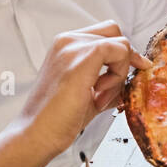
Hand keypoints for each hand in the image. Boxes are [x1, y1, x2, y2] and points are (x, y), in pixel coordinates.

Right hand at [12, 21, 151, 157]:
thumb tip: (127, 84)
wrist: (36, 134)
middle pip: (114, 32)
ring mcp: (73, 47)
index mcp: (65, 46)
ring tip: (100, 97)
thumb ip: (106, 82)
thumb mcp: (87, 94)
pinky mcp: (82, 58)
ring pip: (120, 43)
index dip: (121, 52)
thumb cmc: (56, 119)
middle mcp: (67, 41)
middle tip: (118, 85)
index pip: (104, 34)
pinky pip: (119, 52)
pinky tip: (99, 95)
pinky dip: (117, 75)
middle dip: (125, 58)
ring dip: (120, 72)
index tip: (130, 70)